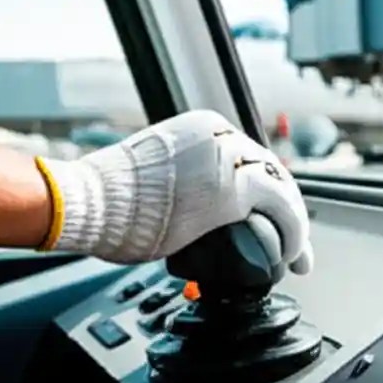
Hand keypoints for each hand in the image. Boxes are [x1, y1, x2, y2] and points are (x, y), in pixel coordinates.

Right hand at [38, 110, 312, 271]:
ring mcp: (229, 159)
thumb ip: (186, 179)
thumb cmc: (106, 197)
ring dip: (295, 224)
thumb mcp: (157, 172)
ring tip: (297, 253)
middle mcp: (222, 135)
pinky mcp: (233, 189)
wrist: (85, 200)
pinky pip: (283, 211)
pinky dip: (295, 233)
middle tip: (294, 239)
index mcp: (204, 128)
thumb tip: (196, 209)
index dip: (267, 191)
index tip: (269, 214)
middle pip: (271, 172)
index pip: (249, 159)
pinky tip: (293, 254)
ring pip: (283, 188)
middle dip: (287, 208)